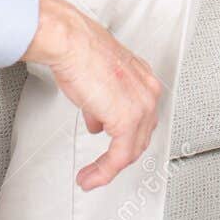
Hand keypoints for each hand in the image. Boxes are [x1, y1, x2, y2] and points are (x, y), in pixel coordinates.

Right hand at [22, 0, 162, 190]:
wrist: (71, 42)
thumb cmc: (80, 51)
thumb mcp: (97, 80)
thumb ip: (103, 102)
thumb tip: (97, 118)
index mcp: (144, 79)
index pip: (142, 118)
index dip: (126, 136)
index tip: (112, 150)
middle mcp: (148, 92)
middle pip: (140, 137)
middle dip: (118, 155)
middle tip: (101, 168)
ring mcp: (141, 106)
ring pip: (130, 150)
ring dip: (108, 168)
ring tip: (91, 176)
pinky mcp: (127, 121)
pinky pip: (119, 157)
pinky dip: (104, 172)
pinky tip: (91, 177)